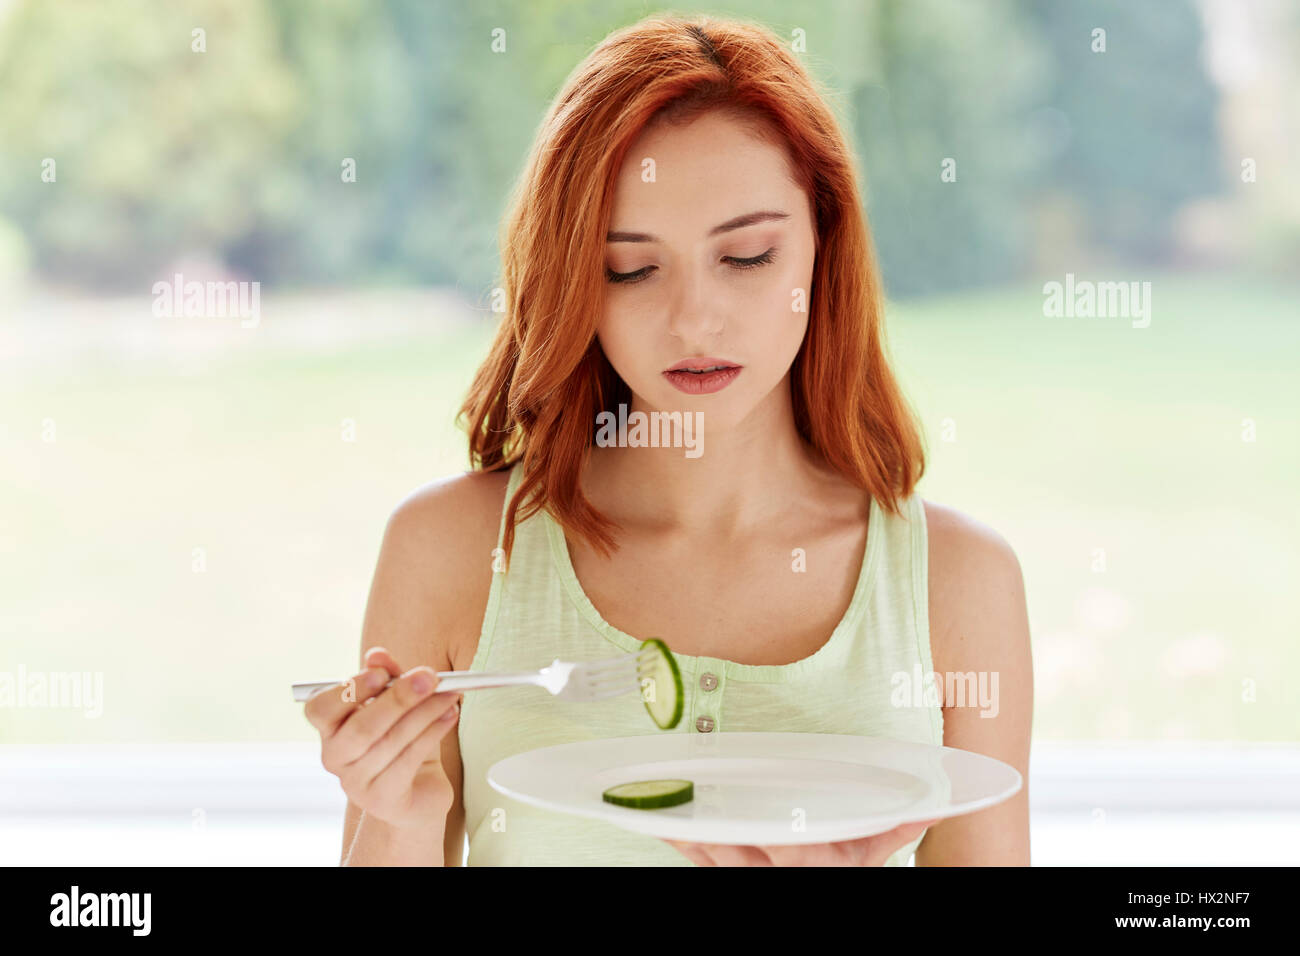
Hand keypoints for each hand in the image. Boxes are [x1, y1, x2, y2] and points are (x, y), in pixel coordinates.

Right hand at [304, 646, 462, 830]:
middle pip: (360, 728)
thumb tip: (377, 654)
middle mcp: (335, 757)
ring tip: (450, 694)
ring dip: (425, 712)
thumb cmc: (402, 742)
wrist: (417, 793)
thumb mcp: (396, 705)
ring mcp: (356, 783)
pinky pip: (409, 760)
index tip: (381, 673)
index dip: (347, 691)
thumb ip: (387, 678)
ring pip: (390, 742)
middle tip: (429, 677)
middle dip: (398, 698)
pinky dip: (433, 733)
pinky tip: (450, 715)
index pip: (319, 709)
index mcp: (330, 729)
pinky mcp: (383, 800)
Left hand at [659, 818, 940, 865]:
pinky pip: (702, 858)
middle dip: (720, 840)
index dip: (784, 843)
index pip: (799, 853)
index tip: (773, 829)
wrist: (824, 885)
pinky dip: (681, 840)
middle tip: (695, 814)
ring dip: (691, 838)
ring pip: (717, 860)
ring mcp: (751, 875)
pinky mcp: (728, 873)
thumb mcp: (873, 850)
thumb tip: (938, 802)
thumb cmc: (846, 864)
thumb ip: (899, 825)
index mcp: (818, 864)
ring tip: (665, 812)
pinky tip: (661, 821)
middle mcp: (780, 874)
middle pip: (746, 859)